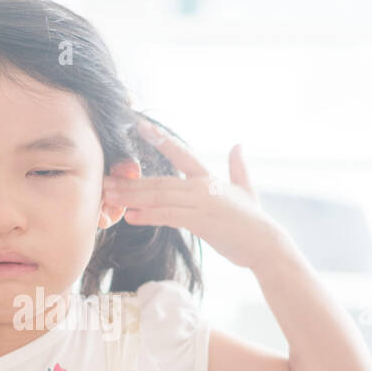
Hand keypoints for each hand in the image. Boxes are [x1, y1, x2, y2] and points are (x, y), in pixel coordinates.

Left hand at [103, 118, 286, 270]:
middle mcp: (202, 186)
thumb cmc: (253, 220)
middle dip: (132, 181)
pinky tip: (130, 216)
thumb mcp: (246, 189)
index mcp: (209, 177)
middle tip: (106, 180)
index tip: (140, 126)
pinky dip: (148, 215)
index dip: (161, 139)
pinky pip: (169, 216)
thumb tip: (238, 144)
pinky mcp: (201, 221)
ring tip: (111, 196)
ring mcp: (201, 202)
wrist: (265, 244)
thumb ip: (238, 167)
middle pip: (160, 180)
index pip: (181, 153)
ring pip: (160, 196)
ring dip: (133, 197)